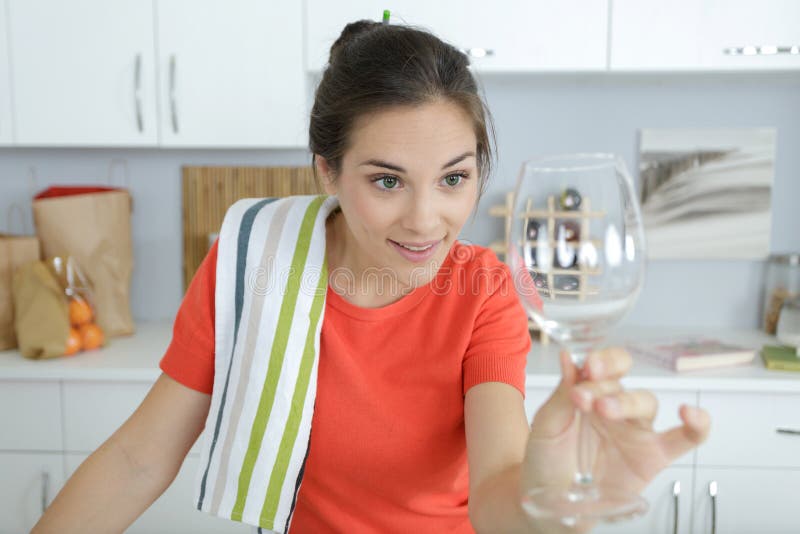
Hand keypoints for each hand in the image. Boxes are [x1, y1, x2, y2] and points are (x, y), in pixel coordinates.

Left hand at [521, 348, 710, 501]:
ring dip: (627, 401)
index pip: (604, 366)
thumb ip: (561, 394)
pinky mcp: (653, 456)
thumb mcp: (547, 425)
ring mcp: (635, 431)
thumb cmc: (547, 460)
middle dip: (605, 384)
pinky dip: (697, 425)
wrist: (552, 503)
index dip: (601, 361)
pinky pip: (685, 439)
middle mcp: (615, 407)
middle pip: (623, 383)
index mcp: (589, 393)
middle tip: (583, 397)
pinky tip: (690, 414)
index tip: (587, 366)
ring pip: (646, 403)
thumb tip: (568, 356)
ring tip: (604, 410)